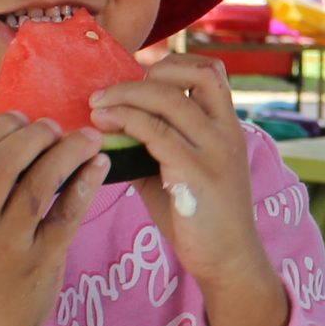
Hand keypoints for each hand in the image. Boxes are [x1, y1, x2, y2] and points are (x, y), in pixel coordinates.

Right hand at [0, 113, 108, 325]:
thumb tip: (14, 141)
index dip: (0, 126)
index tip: (23, 114)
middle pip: (3, 164)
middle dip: (33, 136)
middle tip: (56, 125)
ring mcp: (9, 245)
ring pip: (38, 186)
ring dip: (66, 154)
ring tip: (88, 138)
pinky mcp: (40, 264)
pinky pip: (67, 217)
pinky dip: (85, 186)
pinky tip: (99, 167)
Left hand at [91, 46, 288, 325]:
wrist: (227, 260)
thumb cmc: (200, 218)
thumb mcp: (180, 172)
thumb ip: (155, 146)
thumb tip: (110, 127)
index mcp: (228, 127)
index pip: (211, 72)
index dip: (174, 65)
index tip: (139, 79)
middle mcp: (227, 132)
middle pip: (193, 75)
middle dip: (146, 75)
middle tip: (109, 92)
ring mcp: (215, 151)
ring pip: (168, 100)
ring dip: (125, 96)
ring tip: (96, 106)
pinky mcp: (196, 173)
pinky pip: (156, 132)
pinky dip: (125, 121)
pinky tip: (104, 126)